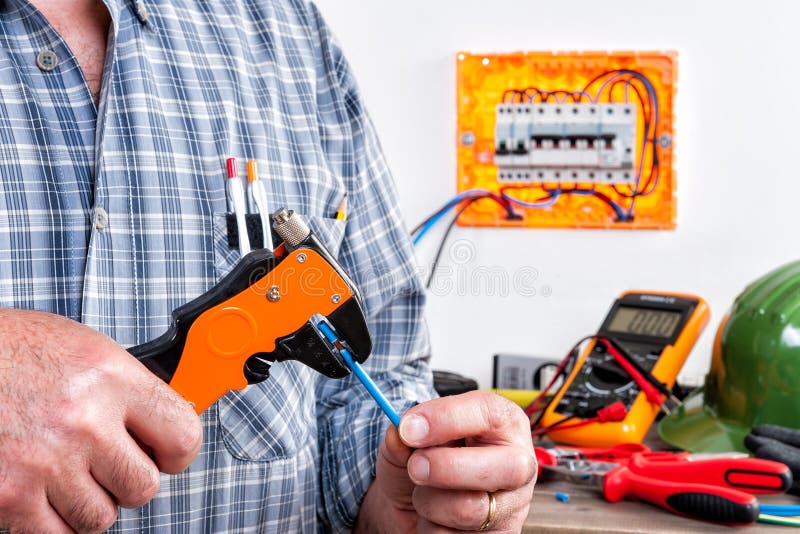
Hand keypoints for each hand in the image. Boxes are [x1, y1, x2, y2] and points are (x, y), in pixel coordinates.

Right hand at [0, 310, 202, 532]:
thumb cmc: (12, 350)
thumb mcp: (84, 349)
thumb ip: (128, 388)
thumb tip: (162, 423)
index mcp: (111, 376)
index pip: (182, 433)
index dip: (178, 451)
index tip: (167, 454)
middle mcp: (83, 419)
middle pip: (143, 486)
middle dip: (128, 480)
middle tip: (107, 463)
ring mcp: (46, 460)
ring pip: (100, 517)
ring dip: (89, 502)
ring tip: (68, 472)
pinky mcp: (9, 494)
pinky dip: (54, 523)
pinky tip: (44, 493)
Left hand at [357, 391, 535, 532]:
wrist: (415, 506)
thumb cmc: (423, 463)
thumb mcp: (407, 441)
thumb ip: (403, 435)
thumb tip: (399, 434)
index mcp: (502, 423)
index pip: (488, 412)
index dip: (446, 418)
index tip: (410, 428)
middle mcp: (517, 462)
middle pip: (502, 467)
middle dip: (447, 467)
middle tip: (415, 466)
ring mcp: (513, 504)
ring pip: (471, 508)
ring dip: (431, 502)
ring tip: (424, 493)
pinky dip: (434, 527)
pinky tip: (436, 516)